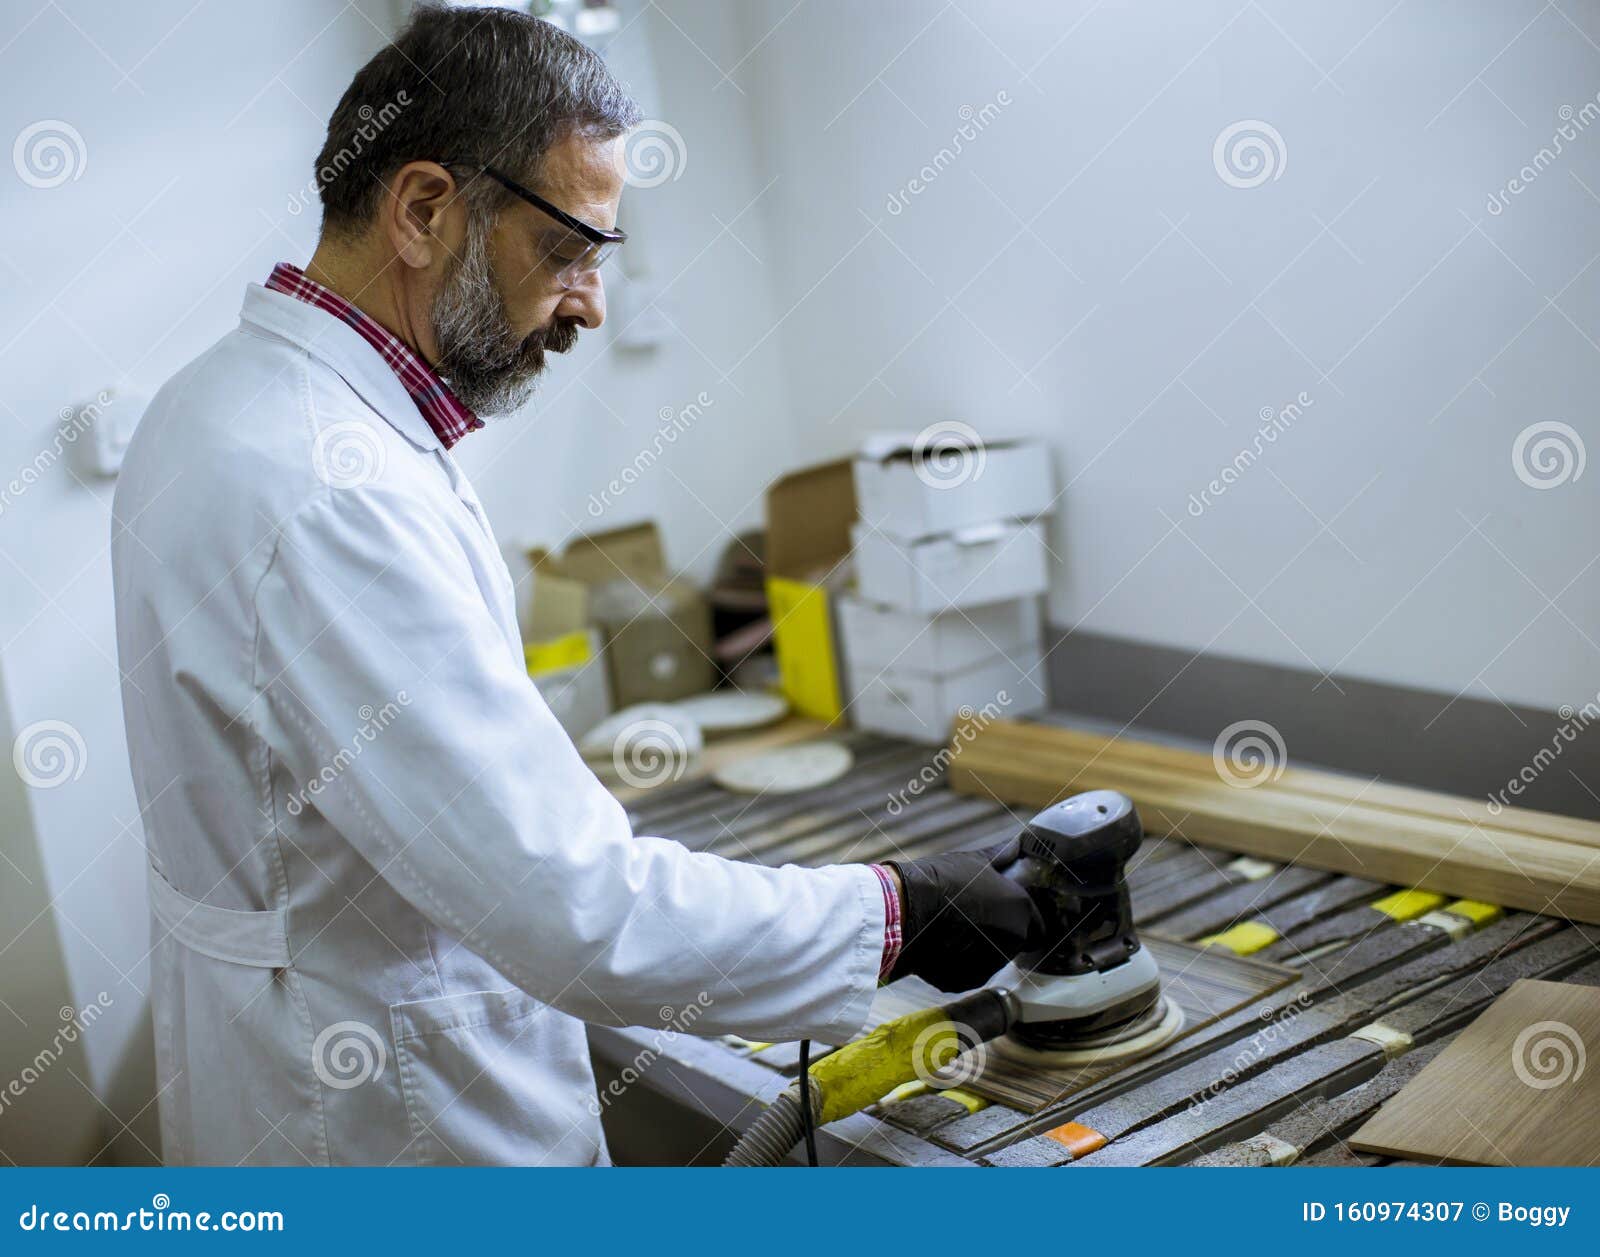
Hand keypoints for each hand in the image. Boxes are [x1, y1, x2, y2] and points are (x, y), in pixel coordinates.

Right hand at [885, 839, 1043, 991]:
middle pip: (1014, 944)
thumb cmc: (942, 881)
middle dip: (998, 935)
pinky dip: (958, 963)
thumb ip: (1001, 857)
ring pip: (991, 960)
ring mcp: (990, 963)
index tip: (1004, 916)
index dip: (1022, 923)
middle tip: (973, 919)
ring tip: (952, 929)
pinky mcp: (966, 980)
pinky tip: (941, 944)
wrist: (906, 909)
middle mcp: (1012, 939)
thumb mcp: (974, 861)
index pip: (1038, 929)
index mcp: (1021, 910)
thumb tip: (1017, 845)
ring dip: (978, 949)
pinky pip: (968, 972)